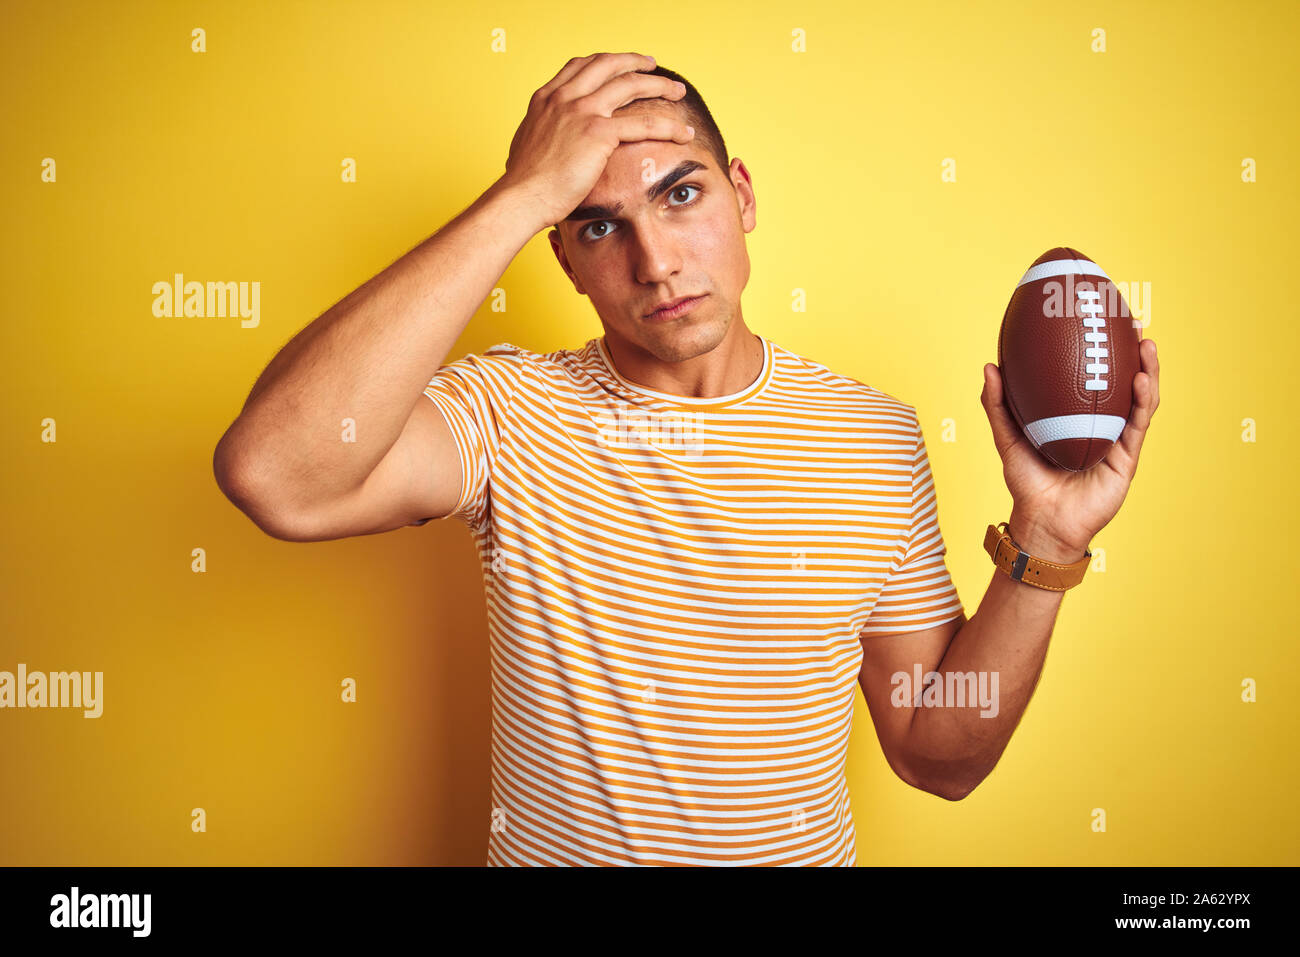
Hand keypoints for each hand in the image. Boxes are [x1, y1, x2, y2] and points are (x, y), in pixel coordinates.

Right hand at [499, 52, 695, 229]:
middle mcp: (564, 97)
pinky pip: (644, 123)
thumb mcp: (527, 146)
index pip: (581, 67)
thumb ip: (543, 135)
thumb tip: (548, 143)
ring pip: (631, 85)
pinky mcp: (598, 132)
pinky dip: (668, 126)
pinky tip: (683, 133)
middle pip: (608, 65)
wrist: (521, 197)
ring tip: (677, 92)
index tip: (621, 66)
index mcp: (546, 98)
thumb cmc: (522, 185)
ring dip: (659, 86)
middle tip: (654, 67)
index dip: (605, 63)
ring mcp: (581, 111)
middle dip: (635, 62)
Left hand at [980, 337, 1160, 561]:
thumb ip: (997, 405)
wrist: (1043, 523)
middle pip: (1121, 381)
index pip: (1090, 376)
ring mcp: (1117, 439)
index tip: (1096, 317)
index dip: (1095, 349)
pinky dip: (1143, 399)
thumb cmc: (1026, 483)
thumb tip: (989, 365)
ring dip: (1146, 369)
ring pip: (1139, 398)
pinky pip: (1139, 424)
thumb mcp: (1007, 438)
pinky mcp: (1127, 457)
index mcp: (1076, 416)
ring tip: (1146, 341)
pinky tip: (1142, 377)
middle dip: (1129, 350)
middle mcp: (1101, 424)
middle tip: (1129, 318)